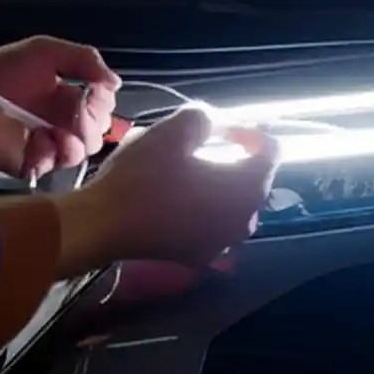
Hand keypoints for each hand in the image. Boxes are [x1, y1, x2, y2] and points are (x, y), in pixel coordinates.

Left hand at [0, 36, 119, 178]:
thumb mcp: (44, 51)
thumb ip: (83, 58)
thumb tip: (116, 82)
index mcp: (68, 97)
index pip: (103, 105)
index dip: (104, 101)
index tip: (94, 91)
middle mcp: (62, 123)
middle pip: (99, 131)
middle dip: (94, 122)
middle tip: (77, 114)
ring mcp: (49, 146)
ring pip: (84, 151)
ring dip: (78, 139)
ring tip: (58, 129)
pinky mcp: (34, 164)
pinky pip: (57, 166)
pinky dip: (53, 152)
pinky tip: (40, 140)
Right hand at [52, 107, 279, 278]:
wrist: (102, 223)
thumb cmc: (143, 175)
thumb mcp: (174, 130)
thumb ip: (205, 118)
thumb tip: (214, 124)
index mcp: (247, 189)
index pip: (271, 152)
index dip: (248, 132)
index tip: (220, 127)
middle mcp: (244, 220)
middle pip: (253, 179)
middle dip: (234, 158)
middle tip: (202, 145)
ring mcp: (222, 243)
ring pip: (232, 204)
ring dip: (218, 185)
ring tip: (187, 171)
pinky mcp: (198, 255)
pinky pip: (212, 224)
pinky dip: (202, 208)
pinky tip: (176, 198)